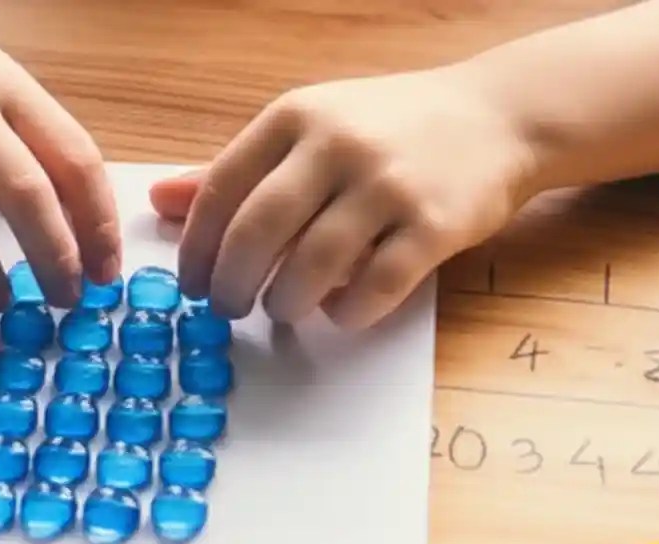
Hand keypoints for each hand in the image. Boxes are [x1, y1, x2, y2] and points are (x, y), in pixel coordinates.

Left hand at [159, 66, 535, 328]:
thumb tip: (160, 203)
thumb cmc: (387, 129)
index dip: (196, 249)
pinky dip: (347, 312)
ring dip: (284, 303)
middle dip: (230, 285)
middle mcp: (338, 144)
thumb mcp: (307, 130)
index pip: (221, 190)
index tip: (191, 285)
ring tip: (281, 309)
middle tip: (228, 309)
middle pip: (257, 233)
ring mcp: (389, 184)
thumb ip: (237, 170)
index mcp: (295, 117)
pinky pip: (375, 287)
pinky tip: (339, 311)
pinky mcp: (435, 225)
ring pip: (312, 266)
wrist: (497, 116)